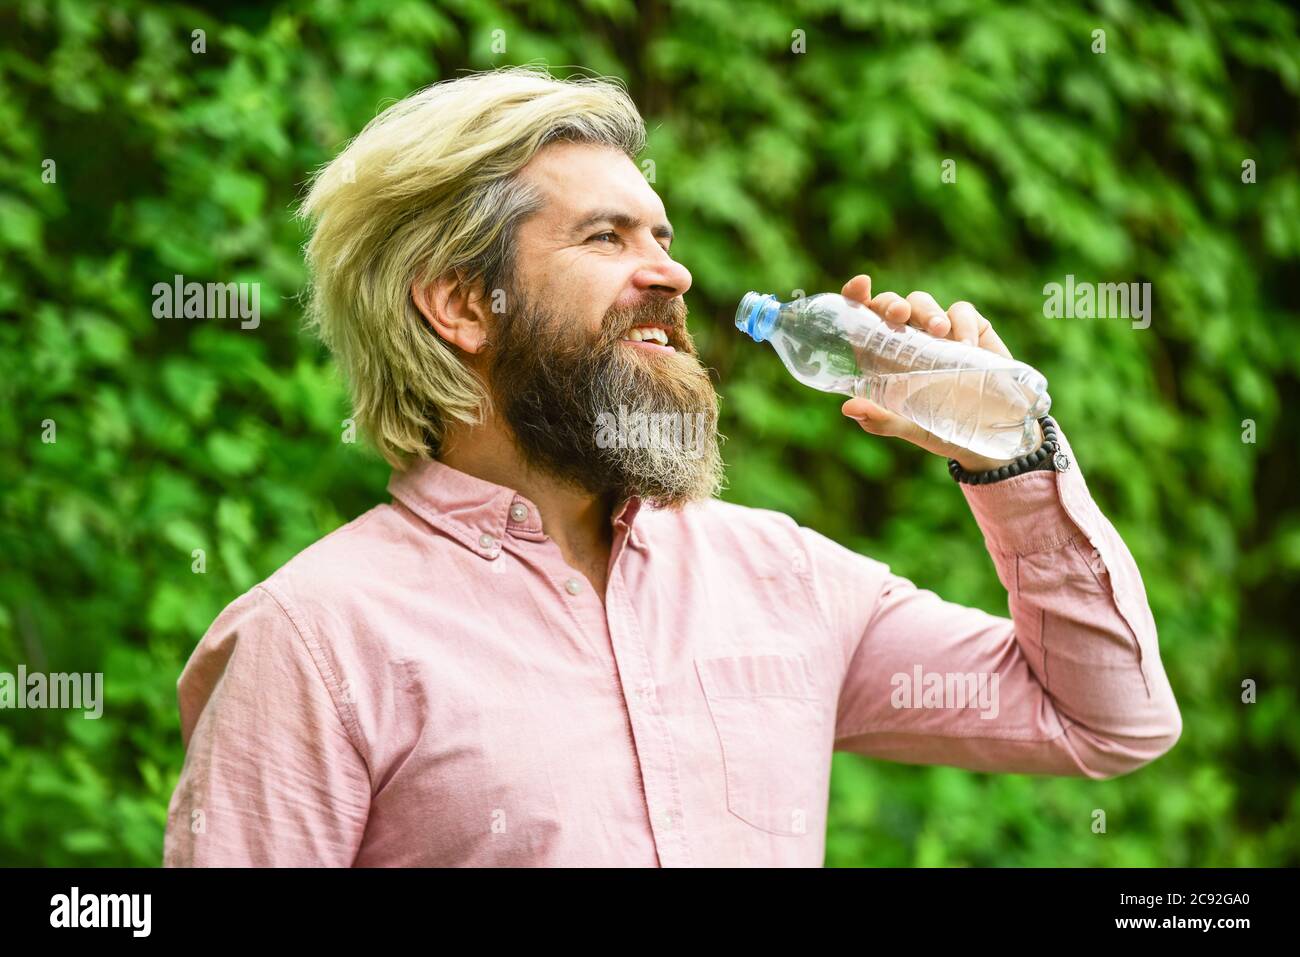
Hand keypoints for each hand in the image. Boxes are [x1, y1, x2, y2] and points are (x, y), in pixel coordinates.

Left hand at [838, 274, 1039, 471]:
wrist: (991, 435)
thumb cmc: (941, 429)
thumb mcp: (909, 427)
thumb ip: (880, 420)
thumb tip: (849, 408)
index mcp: (883, 356)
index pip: (862, 318)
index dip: (856, 296)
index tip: (860, 286)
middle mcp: (907, 338)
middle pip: (891, 304)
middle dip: (892, 303)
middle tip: (899, 314)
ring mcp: (939, 332)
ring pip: (922, 302)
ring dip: (927, 311)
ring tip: (940, 333)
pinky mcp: (971, 330)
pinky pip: (962, 311)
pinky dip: (963, 322)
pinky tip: (968, 346)